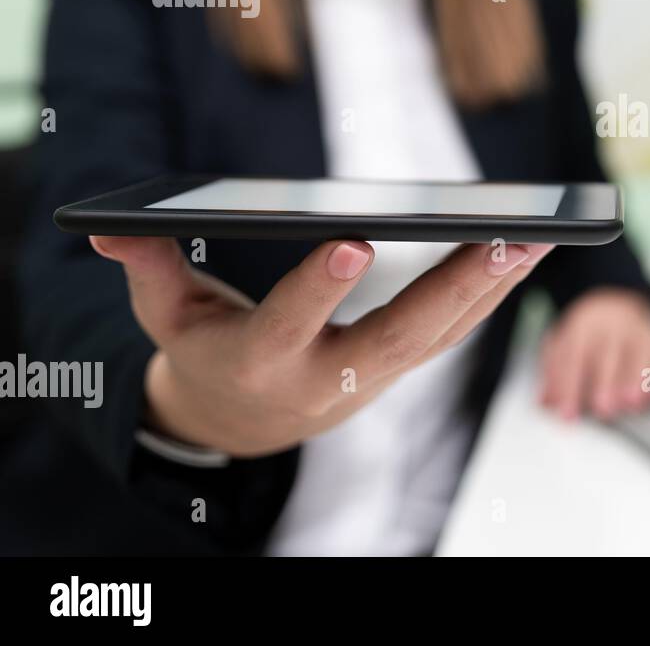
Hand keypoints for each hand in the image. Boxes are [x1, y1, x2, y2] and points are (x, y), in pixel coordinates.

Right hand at [90, 235, 552, 456]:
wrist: (241, 423)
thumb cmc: (205, 355)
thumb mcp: (165, 318)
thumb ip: (147, 271)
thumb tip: (110, 229)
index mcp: (261, 362)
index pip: (288, 325)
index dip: (317, 288)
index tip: (352, 240)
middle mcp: (327, 378)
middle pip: (398, 335)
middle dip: (454, 288)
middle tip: (507, 237)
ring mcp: (372, 377)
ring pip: (440, 336)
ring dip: (492, 289)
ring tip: (536, 236)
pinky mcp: (399, 368)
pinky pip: (450, 334)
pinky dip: (489, 297)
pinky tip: (522, 257)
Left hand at [538, 287, 649, 419]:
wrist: (618, 301)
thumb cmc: (588, 334)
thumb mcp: (565, 345)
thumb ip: (554, 375)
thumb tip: (545, 404)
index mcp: (583, 327)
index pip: (573, 357)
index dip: (569, 387)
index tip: (567, 415)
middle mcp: (612, 326)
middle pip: (608, 353)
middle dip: (606, 381)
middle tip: (603, 409)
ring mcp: (639, 331)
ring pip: (640, 353)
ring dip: (637, 379)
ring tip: (631, 403)